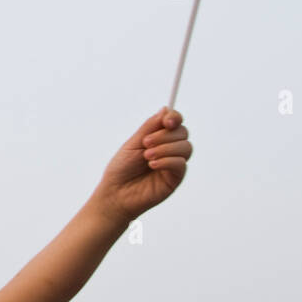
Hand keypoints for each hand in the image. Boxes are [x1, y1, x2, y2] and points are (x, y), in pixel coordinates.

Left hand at [93, 107, 191, 223]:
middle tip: (145, 144)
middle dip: (165, 135)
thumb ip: (150, 127)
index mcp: (159, 138)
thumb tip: (166, 109)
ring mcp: (174, 164)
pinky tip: (152, 165)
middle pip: (182, 133)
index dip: (175, 117)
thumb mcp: (133, 143)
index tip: (167, 120)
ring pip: (185, 147)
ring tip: (147, 157)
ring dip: (165, 148)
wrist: (115, 193)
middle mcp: (169, 149)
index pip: (175, 122)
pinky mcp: (175, 178)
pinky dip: (167, 161)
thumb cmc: (121, 169)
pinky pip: (181, 164)